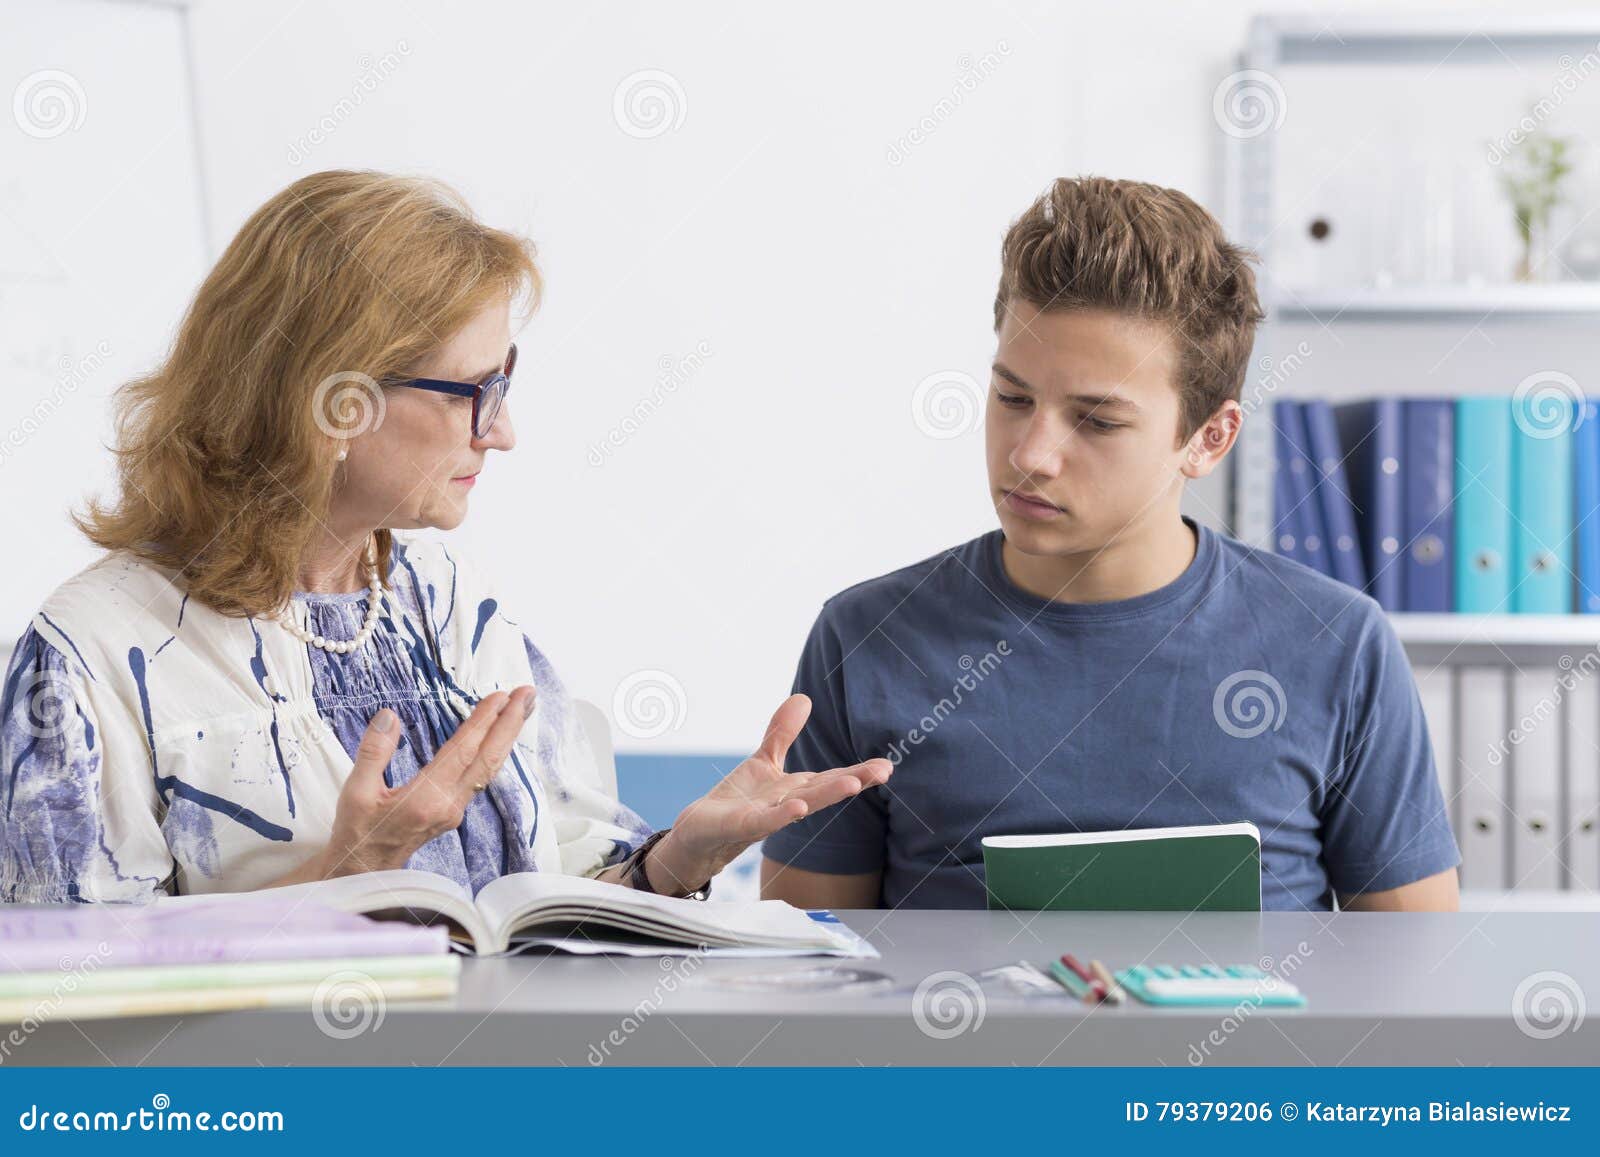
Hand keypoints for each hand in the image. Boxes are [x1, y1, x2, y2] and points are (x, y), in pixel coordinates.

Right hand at [315, 686, 536, 878]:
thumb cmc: (357, 832)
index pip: (463, 751)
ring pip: (489, 768)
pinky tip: (500, 737)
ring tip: (523, 708)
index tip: (500, 696)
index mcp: (426, 798)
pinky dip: (494, 751)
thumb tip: (389, 716)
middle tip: (527, 693)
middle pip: (488, 759)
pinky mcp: (454, 811)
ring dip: (508, 736)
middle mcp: (449, 804)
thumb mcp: (356, 791)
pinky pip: (482, 776)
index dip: (483, 721)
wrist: (363, 871)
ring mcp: (455, 809)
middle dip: (511, 723)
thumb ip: (374, 752)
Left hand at [645, 694, 891, 895]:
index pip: (833, 777)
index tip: (887, 766)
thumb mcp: (764, 759)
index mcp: (798, 788)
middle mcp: (789, 803)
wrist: (702, 830)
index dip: (861, 771)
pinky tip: (798, 808)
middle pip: (825, 789)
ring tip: (852, 783)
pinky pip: (766, 820)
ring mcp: (768, 816)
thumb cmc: (738, 799)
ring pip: (803, 804)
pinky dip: (783, 815)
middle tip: (884, 771)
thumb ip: (783, 732)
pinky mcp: (744, 825)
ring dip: (827, 795)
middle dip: (855, 780)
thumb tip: (804, 697)